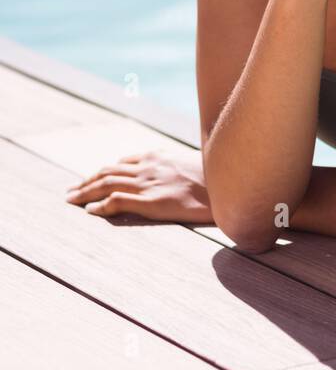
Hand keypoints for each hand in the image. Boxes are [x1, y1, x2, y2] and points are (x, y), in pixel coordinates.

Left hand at [64, 149, 212, 222]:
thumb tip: (176, 176)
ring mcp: (149, 183)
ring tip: (71, 200)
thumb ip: (177, 167)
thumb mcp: (193, 164)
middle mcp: (148, 167)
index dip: (103, 172)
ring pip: (106, 183)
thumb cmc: (217, 176)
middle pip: (107, 172)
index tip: (92, 179)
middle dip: (87, 181)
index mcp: (157, 157)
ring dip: (85, 192)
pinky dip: (101, 205)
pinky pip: (117, 201)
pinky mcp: (152, 201)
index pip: (122, 163)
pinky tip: (90, 212)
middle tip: (71, 191)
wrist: (230, 181)